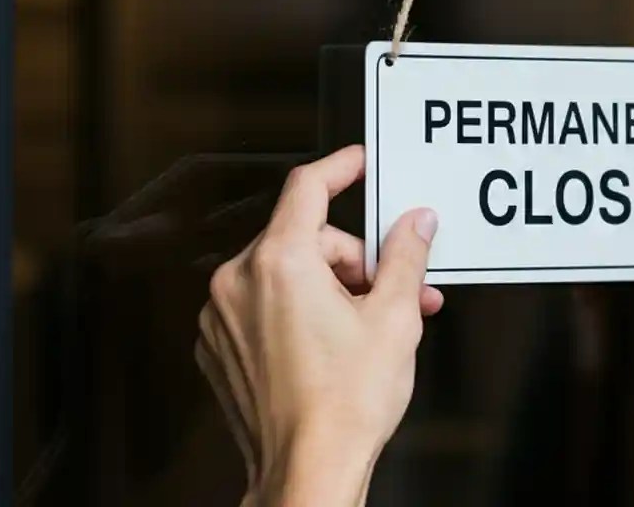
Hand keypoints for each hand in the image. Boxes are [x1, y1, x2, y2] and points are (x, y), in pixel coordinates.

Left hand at [195, 145, 442, 506]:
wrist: (308, 469)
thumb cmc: (345, 403)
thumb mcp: (396, 317)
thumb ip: (405, 256)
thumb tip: (415, 224)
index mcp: (279, 262)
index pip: (307, 187)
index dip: (340, 168)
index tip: (359, 164)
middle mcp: (238, 282)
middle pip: (303, 237)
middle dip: (352, 258)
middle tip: (391, 289)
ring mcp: (221, 317)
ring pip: (283, 273)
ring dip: (327, 286)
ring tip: (368, 324)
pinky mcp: (219, 348)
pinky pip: (261, 306)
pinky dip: (296, 312)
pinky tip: (330, 343)